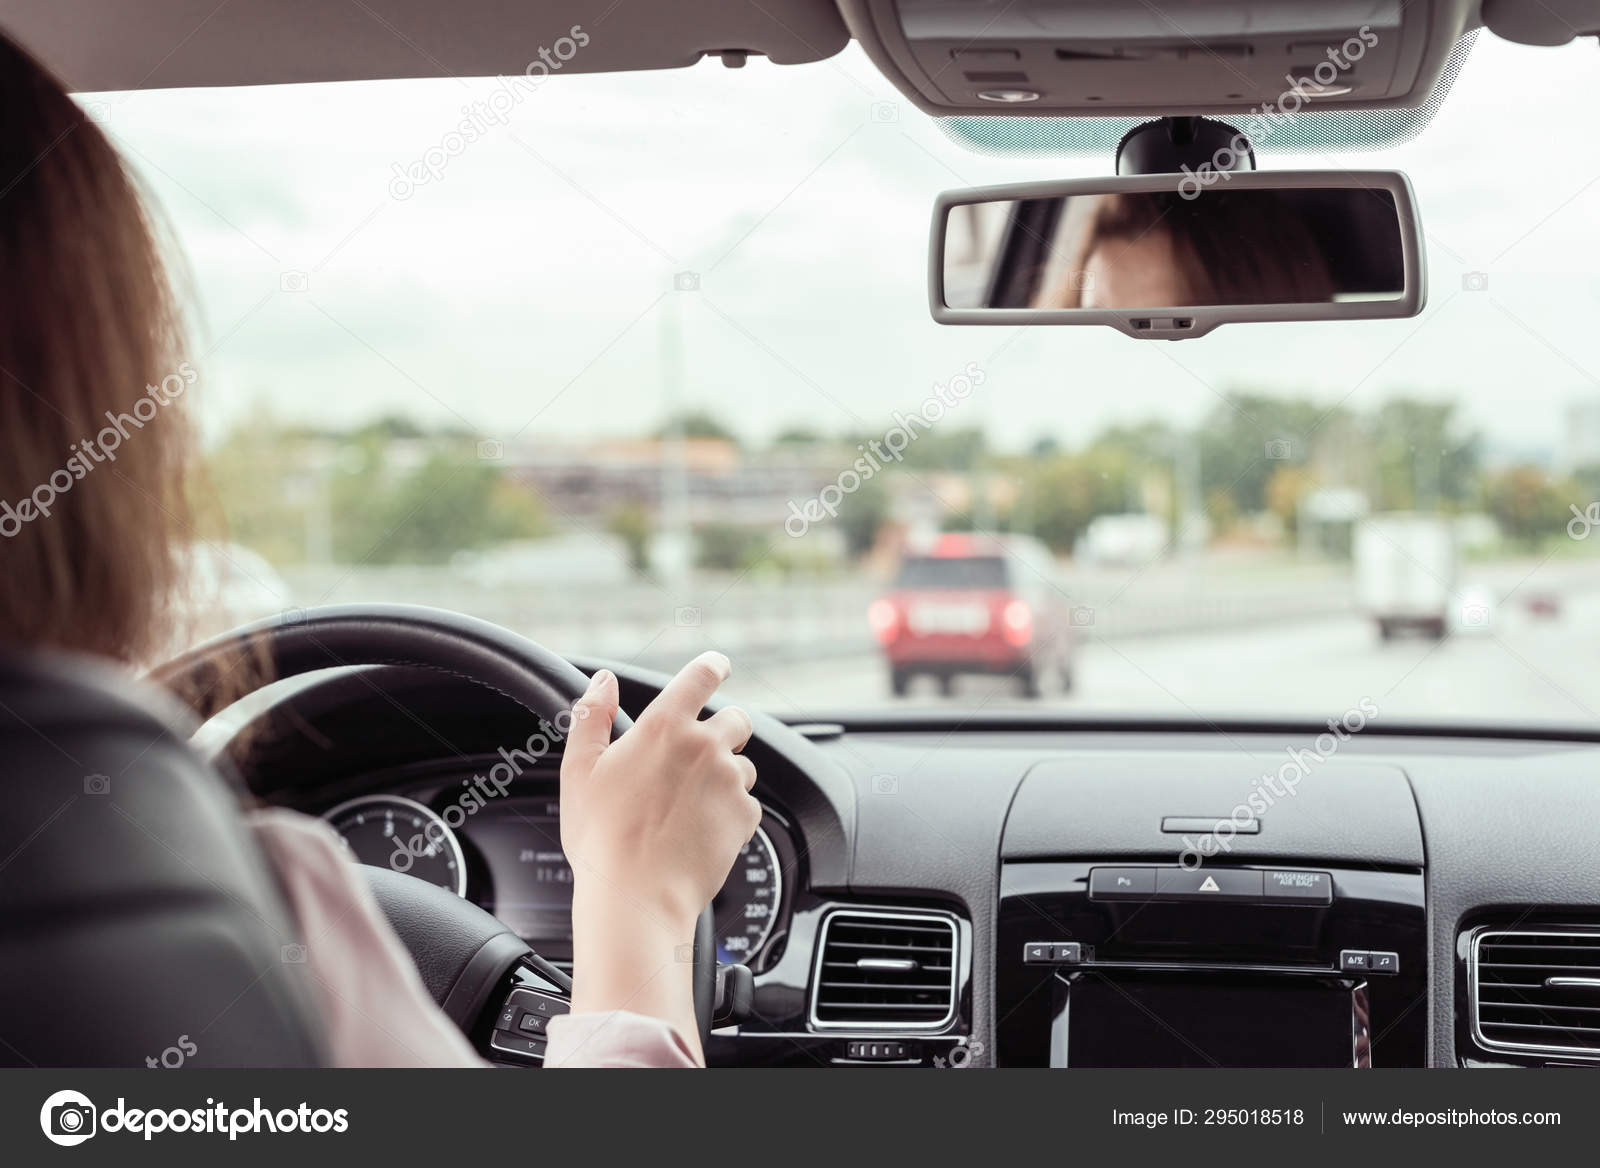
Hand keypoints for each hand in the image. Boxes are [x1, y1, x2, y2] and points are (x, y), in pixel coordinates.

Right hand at [558, 652, 759, 1059]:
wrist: (636, 896)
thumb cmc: (602, 838)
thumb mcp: (580, 770)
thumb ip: (592, 717)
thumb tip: (602, 682)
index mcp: (665, 726)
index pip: (701, 677)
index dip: (712, 666)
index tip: (717, 665)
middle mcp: (705, 746)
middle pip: (736, 719)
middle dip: (724, 731)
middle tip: (697, 757)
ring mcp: (730, 781)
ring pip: (743, 765)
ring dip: (726, 776)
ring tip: (690, 806)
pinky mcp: (746, 816)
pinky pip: (748, 804)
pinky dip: (731, 812)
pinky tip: (700, 830)